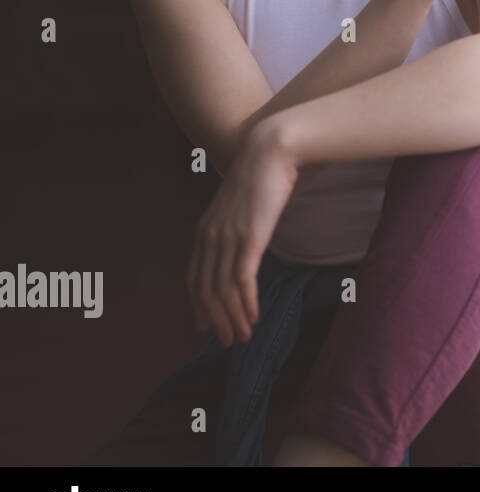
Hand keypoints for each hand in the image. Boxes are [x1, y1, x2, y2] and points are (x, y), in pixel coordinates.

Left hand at [187, 120, 298, 347]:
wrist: (272, 150)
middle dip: (214, 319)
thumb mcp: (243, 204)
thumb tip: (248, 238)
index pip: (194, 277)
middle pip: (205, 289)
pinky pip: (242, 279)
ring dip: (232, 317)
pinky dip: (245, 303)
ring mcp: (228, 237)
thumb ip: (240, 223)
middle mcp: (211, 236)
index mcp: (205, 230)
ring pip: (223, 289)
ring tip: (242, 336)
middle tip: (225, 341)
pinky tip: (252, 317)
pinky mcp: (249, 237)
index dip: (198, 305)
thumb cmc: (264, 174)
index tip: (205, 325)